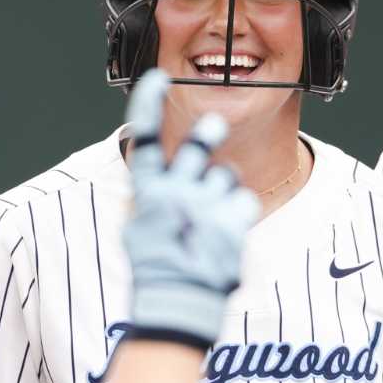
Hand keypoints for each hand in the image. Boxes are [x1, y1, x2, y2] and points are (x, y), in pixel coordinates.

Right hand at [121, 70, 259, 347]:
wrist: (179, 303)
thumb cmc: (156, 271)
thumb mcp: (138, 233)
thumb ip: (149, 202)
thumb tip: (149, 187)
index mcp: (147, 193)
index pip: (143, 139)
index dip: (148, 105)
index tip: (156, 79)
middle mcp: (176, 191)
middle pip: (199, 146)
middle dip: (208, 134)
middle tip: (215, 125)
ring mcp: (206, 203)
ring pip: (226, 176)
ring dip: (222, 192)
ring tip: (210, 222)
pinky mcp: (233, 219)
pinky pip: (244, 201)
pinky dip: (237, 215)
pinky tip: (225, 235)